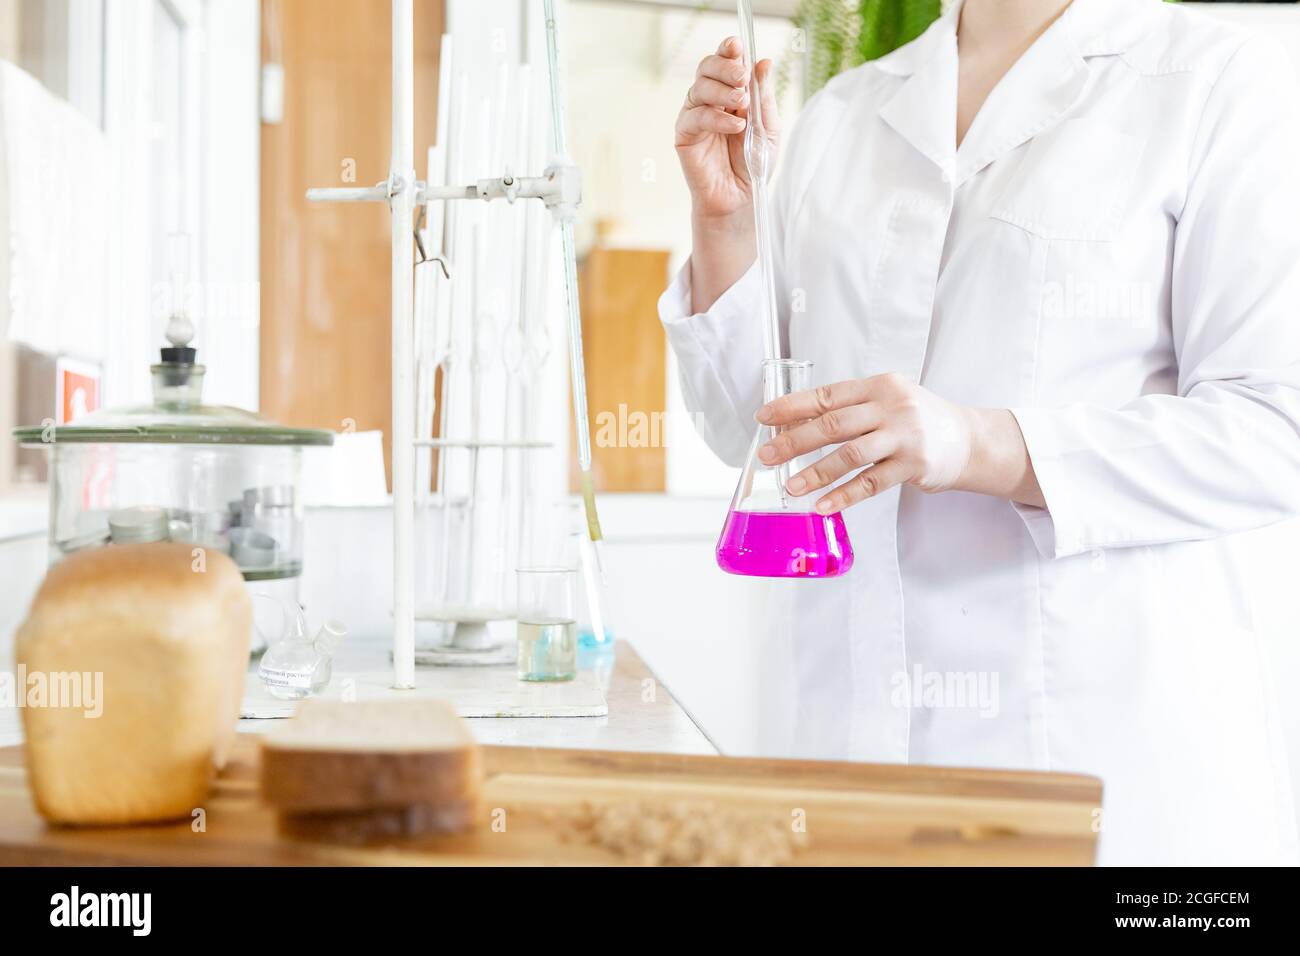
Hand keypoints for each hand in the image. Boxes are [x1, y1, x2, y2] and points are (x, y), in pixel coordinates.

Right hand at [675, 37, 778, 222]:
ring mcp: (695, 116)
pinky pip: (695, 117)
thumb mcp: (768, 128)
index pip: (725, 63)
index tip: (737, 45)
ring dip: (722, 91)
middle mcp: (710, 100)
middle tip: (742, 77)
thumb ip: (765, 97)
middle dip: (724, 67)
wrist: (741, 198)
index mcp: (731, 93)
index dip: (728, 50)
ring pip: (699, 87)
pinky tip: (736, 126)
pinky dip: (716, 118)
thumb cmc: (753, 164)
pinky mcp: (685, 135)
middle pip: (707, 67)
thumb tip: (764, 62)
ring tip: (742, 104)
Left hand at [755, 373, 1044, 512]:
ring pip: (850, 454)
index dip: (793, 407)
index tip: (764, 418)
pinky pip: (872, 483)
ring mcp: (904, 436)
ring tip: (791, 486)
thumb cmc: (918, 421)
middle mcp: (891, 407)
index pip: (827, 395)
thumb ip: (849, 411)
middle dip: (795, 441)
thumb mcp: (886, 403)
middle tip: (767, 455)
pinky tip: (824, 506)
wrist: (970, 439)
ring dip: (816, 472)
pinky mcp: (914, 465)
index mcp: (878, 386)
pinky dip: (845, 495)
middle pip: (834, 424)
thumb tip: (795, 426)